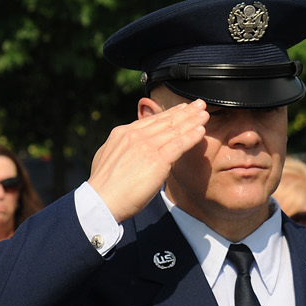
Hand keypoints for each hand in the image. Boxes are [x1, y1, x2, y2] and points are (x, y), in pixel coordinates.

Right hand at [88, 99, 207, 220]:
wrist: (101, 200)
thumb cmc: (104, 187)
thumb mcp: (107, 157)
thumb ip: (121, 148)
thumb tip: (127, 148)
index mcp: (123, 133)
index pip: (151, 120)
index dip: (169, 113)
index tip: (182, 109)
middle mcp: (135, 135)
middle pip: (166, 121)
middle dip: (185, 112)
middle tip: (199, 104)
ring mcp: (146, 146)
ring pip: (174, 130)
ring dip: (192, 121)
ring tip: (205, 114)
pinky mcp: (157, 159)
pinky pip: (179, 144)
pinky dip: (191, 136)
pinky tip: (201, 131)